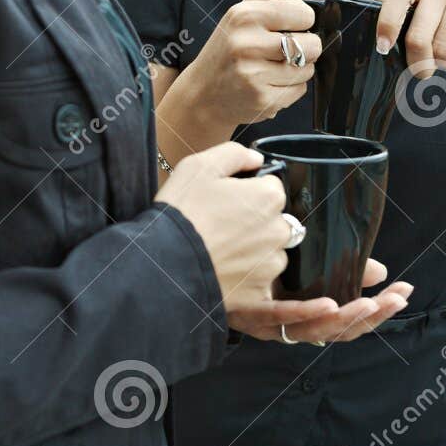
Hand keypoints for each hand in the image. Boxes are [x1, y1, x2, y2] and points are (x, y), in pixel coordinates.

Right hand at [155, 142, 293, 323]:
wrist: (166, 263)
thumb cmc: (182, 212)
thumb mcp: (200, 165)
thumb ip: (235, 154)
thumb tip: (256, 159)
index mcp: (268, 197)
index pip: (271, 186)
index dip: (247, 190)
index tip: (226, 199)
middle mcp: (279, 230)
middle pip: (273, 220)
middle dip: (254, 220)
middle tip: (220, 224)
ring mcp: (271, 264)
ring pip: (269, 251)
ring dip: (253, 249)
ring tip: (219, 248)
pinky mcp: (260, 291)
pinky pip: (259, 280)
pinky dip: (245, 276)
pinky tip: (222, 268)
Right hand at [169, 0, 332, 133]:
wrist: (203, 93)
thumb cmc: (229, 45)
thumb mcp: (249, 8)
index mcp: (245, 15)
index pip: (304, 13)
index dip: (302, 21)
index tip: (286, 26)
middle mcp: (247, 44)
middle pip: (312, 45)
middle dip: (303, 48)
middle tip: (279, 50)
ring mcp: (254, 75)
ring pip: (308, 70)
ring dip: (296, 69)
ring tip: (271, 68)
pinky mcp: (262, 100)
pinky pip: (299, 91)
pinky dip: (289, 89)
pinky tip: (268, 84)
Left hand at [231, 258, 414, 342]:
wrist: (192, 260)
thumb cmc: (244, 261)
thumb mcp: (297, 259)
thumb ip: (336, 264)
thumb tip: (378, 268)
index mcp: (300, 313)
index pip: (346, 318)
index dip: (378, 310)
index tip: (402, 291)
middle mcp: (288, 325)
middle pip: (337, 330)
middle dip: (372, 317)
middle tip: (397, 299)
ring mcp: (269, 323)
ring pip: (314, 330)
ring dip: (348, 318)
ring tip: (372, 303)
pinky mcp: (249, 313)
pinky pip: (280, 317)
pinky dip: (307, 313)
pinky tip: (329, 305)